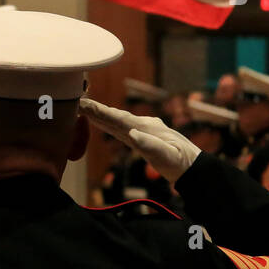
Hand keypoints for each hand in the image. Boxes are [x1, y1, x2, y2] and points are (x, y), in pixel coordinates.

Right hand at [79, 97, 199, 183]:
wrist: (193, 167)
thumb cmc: (180, 162)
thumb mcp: (167, 156)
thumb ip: (151, 145)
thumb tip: (132, 134)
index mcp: (145, 127)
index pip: (118, 118)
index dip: (100, 111)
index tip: (83, 104)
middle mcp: (142, 125)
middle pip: (114, 115)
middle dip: (95, 109)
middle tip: (75, 101)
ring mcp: (142, 129)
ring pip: (116, 120)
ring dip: (99, 114)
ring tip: (81, 107)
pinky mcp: (141, 137)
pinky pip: (119, 127)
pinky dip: (107, 122)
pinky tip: (99, 121)